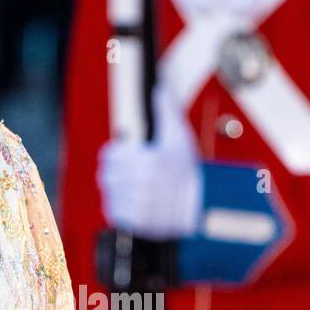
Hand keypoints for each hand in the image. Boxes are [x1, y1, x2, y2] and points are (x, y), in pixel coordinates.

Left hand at [97, 82, 202, 238]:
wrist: (202, 209)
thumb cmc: (190, 173)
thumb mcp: (179, 137)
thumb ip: (166, 110)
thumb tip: (160, 87)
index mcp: (146, 160)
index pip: (109, 155)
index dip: (118, 155)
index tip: (129, 157)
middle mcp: (139, 182)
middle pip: (107, 174)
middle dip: (118, 172)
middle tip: (134, 175)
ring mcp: (135, 204)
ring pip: (109, 192)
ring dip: (119, 190)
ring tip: (138, 190)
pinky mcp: (133, 222)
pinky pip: (113, 211)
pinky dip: (121, 208)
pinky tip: (137, 203)